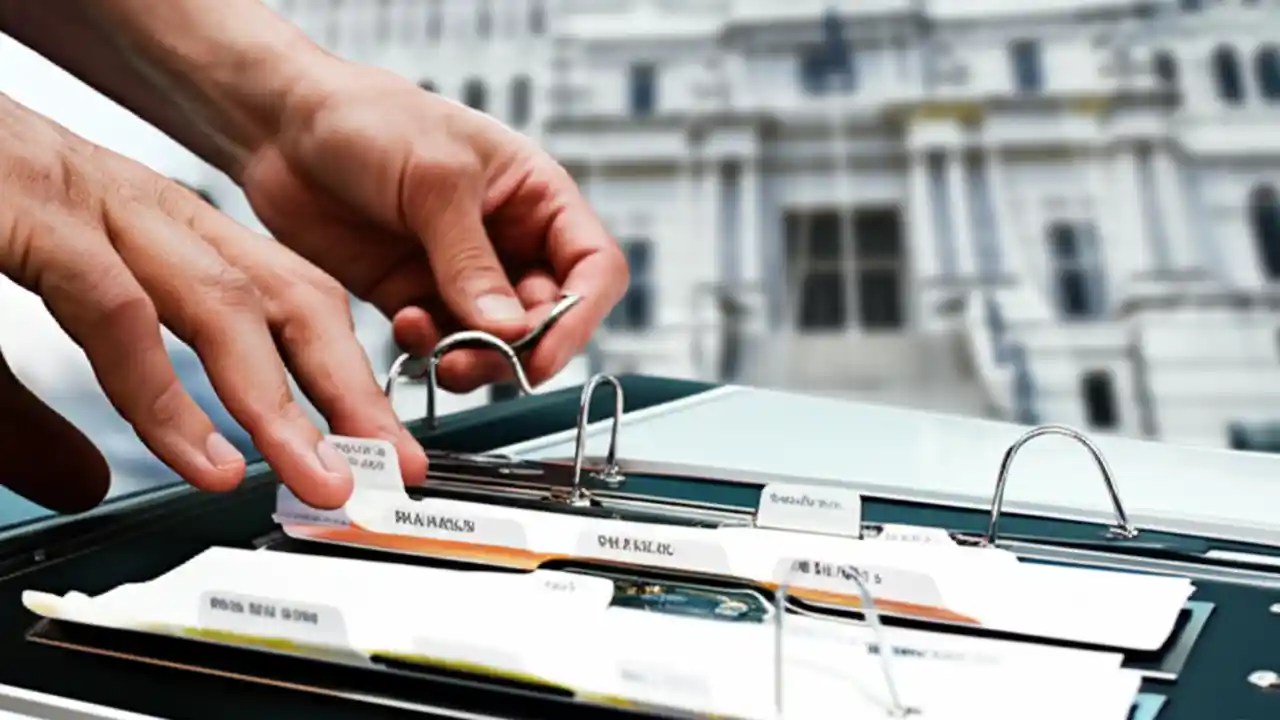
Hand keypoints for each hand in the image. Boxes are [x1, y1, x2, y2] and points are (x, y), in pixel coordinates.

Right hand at [0, 94, 420, 510]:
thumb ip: (35, 412)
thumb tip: (87, 481)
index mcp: (149, 226)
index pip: (282, 297)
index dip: (341, 372)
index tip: (375, 448)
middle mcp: (138, 210)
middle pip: (283, 298)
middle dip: (347, 390)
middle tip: (389, 471)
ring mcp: (84, 205)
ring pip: (220, 304)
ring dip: (279, 404)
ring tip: (319, 481)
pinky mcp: (21, 211)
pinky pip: (113, 308)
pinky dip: (162, 391)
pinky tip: (204, 456)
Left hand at [240, 60, 627, 392]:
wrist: (281, 127)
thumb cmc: (368, 119)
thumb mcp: (435, 182)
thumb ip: (472, 262)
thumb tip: (511, 331)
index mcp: (535, 197)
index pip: (594, 267)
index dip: (580, 314)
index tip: (543, 350)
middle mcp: (509, 240)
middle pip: (550, 318)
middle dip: (520, 348)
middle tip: (479, 358)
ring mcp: (463, 274)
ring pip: (498, 343)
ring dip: (475, 359)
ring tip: (442, 354)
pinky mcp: (416, 297)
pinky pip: (443, 343)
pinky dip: (431, 349)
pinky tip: (405, 324)